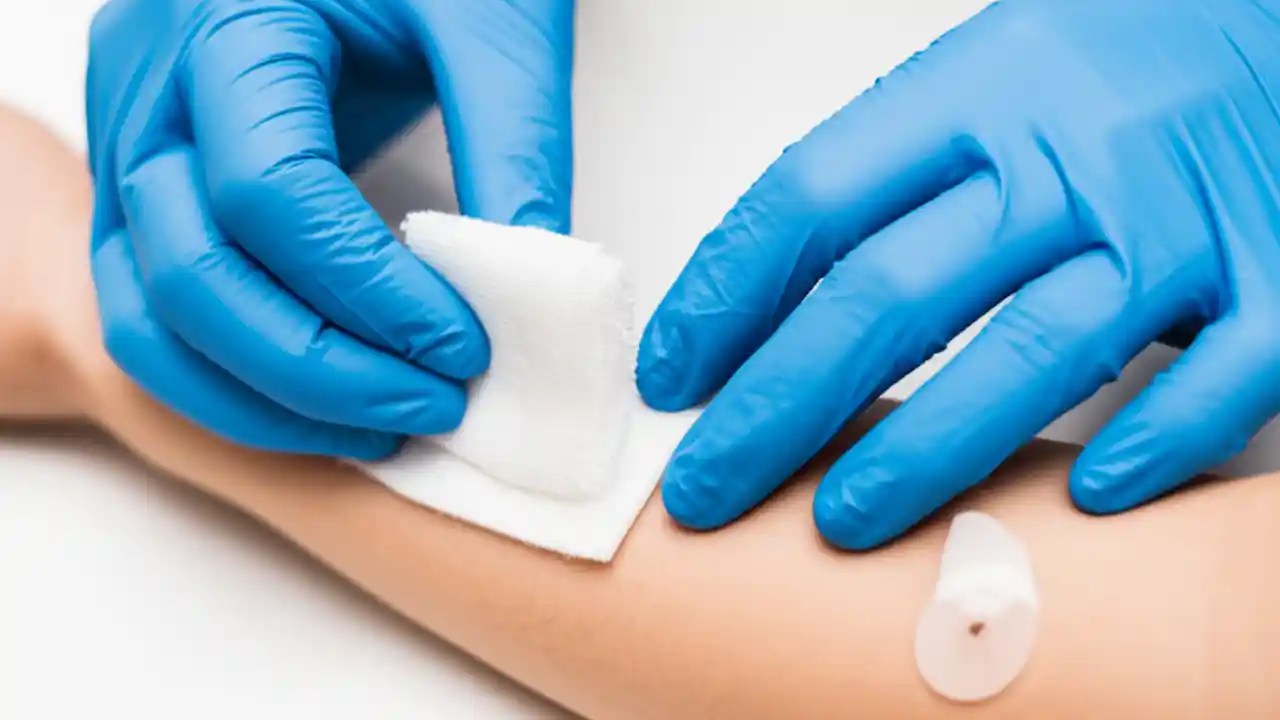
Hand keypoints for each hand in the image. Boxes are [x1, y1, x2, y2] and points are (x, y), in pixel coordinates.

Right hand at [86, 0, 572, 458]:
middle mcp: (149, 89)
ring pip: (150, 316)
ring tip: (382, 428)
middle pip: (194, 272)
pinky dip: (228, 384)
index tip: (466, 343)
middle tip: (432, 406)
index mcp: (228, 24)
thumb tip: (537, 294)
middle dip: (318, 368)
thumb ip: (513, 147)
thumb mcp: (491, 23)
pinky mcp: (142, 195)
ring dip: (266, 399)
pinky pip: (150, 316)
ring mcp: (128, 145)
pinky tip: (322, 406)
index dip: (372, 290)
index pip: (272, 193)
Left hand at [638, 0, 1279, 547]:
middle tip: (706, 487)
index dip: (723, 297)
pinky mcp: (1276, 283)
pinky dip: (1153, 445)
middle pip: (891, 295)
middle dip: (778, 406)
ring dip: (922, 451)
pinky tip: (1083, 502)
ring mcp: (1174, 226)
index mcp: (977, 94)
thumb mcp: (982, 77)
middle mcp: (1069, 161)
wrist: (1277, 14)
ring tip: (836, 525)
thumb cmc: (1107, 65)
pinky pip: (1216, 380)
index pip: (811, 199)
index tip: (668, 375)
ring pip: (1031, 356)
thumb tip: (758, 305)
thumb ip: (887, 177)